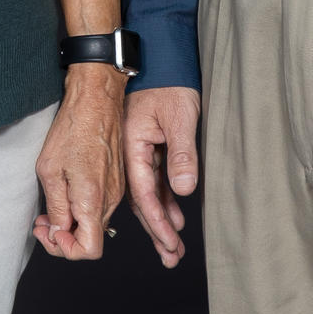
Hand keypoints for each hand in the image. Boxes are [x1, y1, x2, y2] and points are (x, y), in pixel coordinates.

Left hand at [33, 64, 126, 258]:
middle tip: (41, 222)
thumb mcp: (50, 170)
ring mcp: (115, 191)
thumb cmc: (73, 128)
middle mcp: (110, 199)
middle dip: (63, 236)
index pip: (89, 249)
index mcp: (93, 200)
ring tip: (49, 207)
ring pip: (94, 223)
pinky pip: (99, 207)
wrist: (96, 101)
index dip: (66, 249)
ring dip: (71, 223)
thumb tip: (58, 231)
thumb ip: (56, 207)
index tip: (50, 233)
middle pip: (91, 239)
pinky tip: (65, 193)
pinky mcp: (115, 182)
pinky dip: (80, 209)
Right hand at [124, 85, 200, 267]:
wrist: (158, 56)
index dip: (157, 220)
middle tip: (171, 257)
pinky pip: (152, 179)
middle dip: (157, 229)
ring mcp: (137, 148)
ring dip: (160, 218)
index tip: (170, 243)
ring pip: (147, 191)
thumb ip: (181, 153)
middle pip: (141, 198)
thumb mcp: (180, 116)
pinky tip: (172, 214)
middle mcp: (130, 151)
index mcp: (132, 144)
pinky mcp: (146, 145)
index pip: (144, 192)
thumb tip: (182, 190)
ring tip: (173, 246)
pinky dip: (162, 198)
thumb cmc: (168, 81)